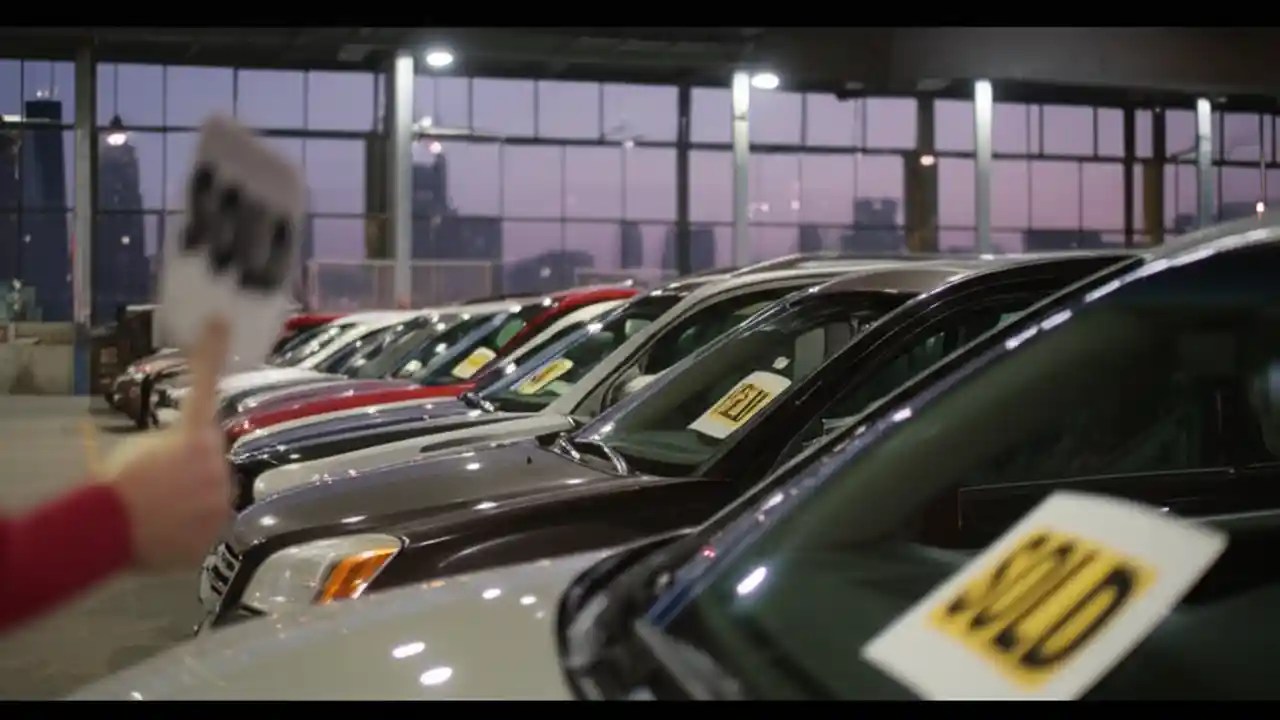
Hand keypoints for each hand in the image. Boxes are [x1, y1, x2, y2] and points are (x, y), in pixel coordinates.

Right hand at [88, 318, 233, 570]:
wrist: (107, 531)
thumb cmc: (115, 485)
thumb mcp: (135, 450)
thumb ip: (169, 443)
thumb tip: (175, 449)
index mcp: (190, 434)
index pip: (203, 384)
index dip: (213, 351)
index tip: (222, 318)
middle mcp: (213, 459)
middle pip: (212, 453)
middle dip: (194, 463)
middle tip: (164, 482)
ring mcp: (221, 493)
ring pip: (215, 488)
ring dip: (196, 494)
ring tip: (164, 509)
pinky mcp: (220, 524)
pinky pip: (213, 519)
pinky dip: (195, 522)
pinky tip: (171, 527)